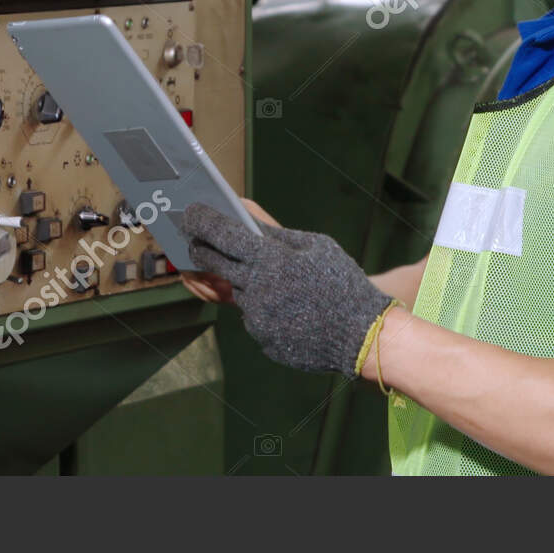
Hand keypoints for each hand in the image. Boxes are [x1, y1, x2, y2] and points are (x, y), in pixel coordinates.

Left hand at [181, 202, 392, 375]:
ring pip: (238, 292)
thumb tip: (244, 217)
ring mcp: (256, 317)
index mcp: (270, 259)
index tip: (191, 213)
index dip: (202, 221)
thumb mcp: (315, 246)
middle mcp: (256, 289)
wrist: (362, 334)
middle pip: (214, 263)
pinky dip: (265, 309)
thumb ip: (276, 233)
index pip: (223, 234)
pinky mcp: (262, 339)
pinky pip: (254, 317)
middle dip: (203, 249)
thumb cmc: (342, 283)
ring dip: (246, 283)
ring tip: (280, 283)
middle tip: (200, 242)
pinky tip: (291, 309)